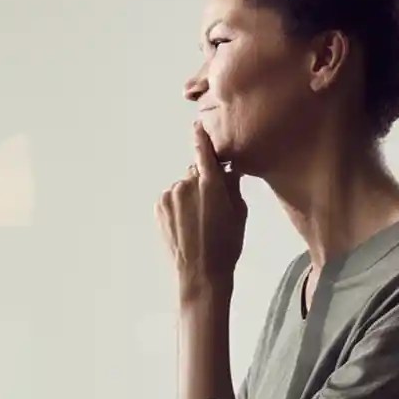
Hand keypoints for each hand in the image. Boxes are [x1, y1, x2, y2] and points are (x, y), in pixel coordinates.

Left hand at [155, 122, 247, 299]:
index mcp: (211, 184)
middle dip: (203, 183)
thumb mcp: (239, 213)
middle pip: (196, 173)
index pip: (204, 151)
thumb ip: (232, 186)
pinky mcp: (159, 207)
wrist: (200, 273)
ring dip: (189, 196)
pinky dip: (177, 206)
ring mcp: (170, 195)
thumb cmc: (226, 245)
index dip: (202, 138)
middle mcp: (187, 184)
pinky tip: (186, 225)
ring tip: (198, 222)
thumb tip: (228, 168)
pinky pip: (171, 199)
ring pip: (182, 187)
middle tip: (212, 208)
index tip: (198, 125)